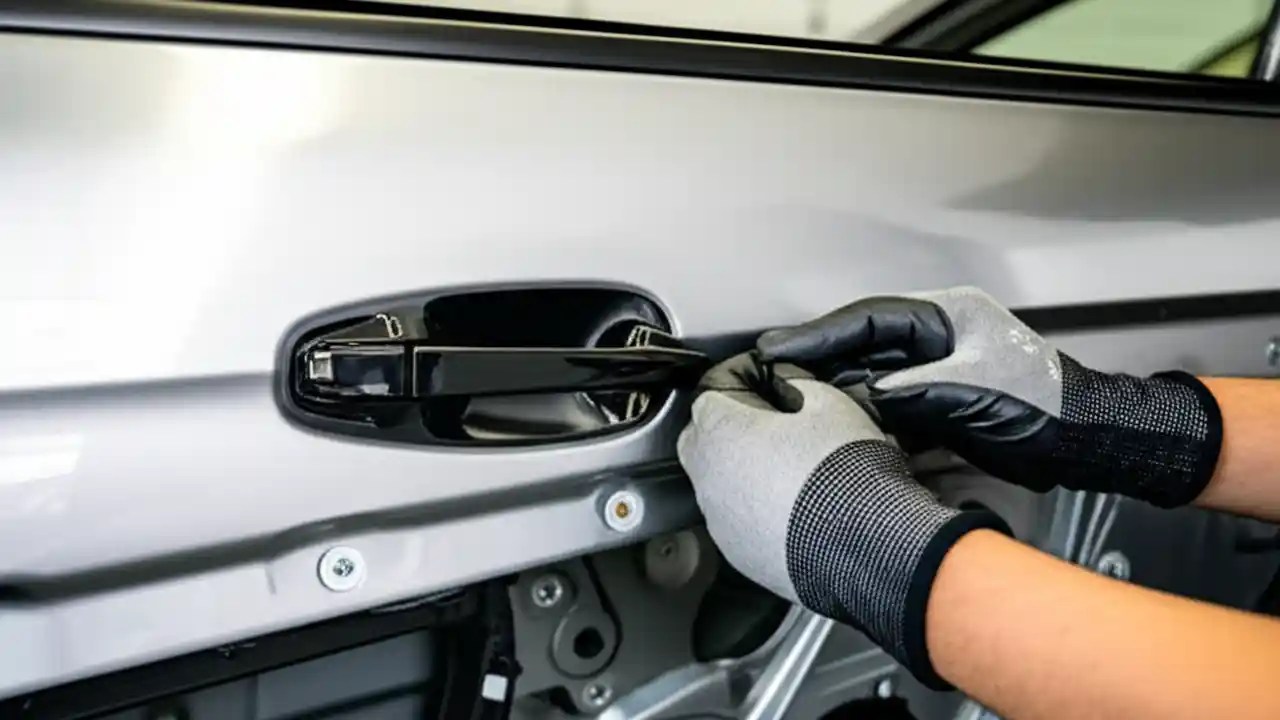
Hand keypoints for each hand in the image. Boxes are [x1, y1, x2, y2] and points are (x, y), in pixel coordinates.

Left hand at [677, 353, 1004, 687]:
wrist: (867, 544)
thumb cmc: (844, 467)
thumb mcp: (826, 399)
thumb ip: (793, 383)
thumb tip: (784, 386)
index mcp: (718, 431)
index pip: (711, 390)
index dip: (744, 380)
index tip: (769, 383)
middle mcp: (706, 478)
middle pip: (704, 439)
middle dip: (733, 427)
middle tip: (775, 426)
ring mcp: (720, 522)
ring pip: (720, 485)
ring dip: (745, 472)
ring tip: (792, 470)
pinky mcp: (739, 556)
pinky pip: (740, 523)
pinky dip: (759, 511)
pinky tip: (796, 508)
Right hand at [757, 286, 1222, 507]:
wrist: (1086, 442)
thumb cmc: (1049, 406)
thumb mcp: (977, 390)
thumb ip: (917, 390)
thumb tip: (869, 395)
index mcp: (947, 317)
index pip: (868, 320)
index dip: (819, 334)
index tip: (779, 349)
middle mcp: (937, 338)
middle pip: (862, 346)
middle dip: (819, 362)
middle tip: (773, 375)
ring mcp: (938, 370)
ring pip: (871, 377)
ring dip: (836, 391)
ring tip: (792, 402)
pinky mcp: (940, 404)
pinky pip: (888, 406)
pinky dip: (861, 416)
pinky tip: (835, 427)